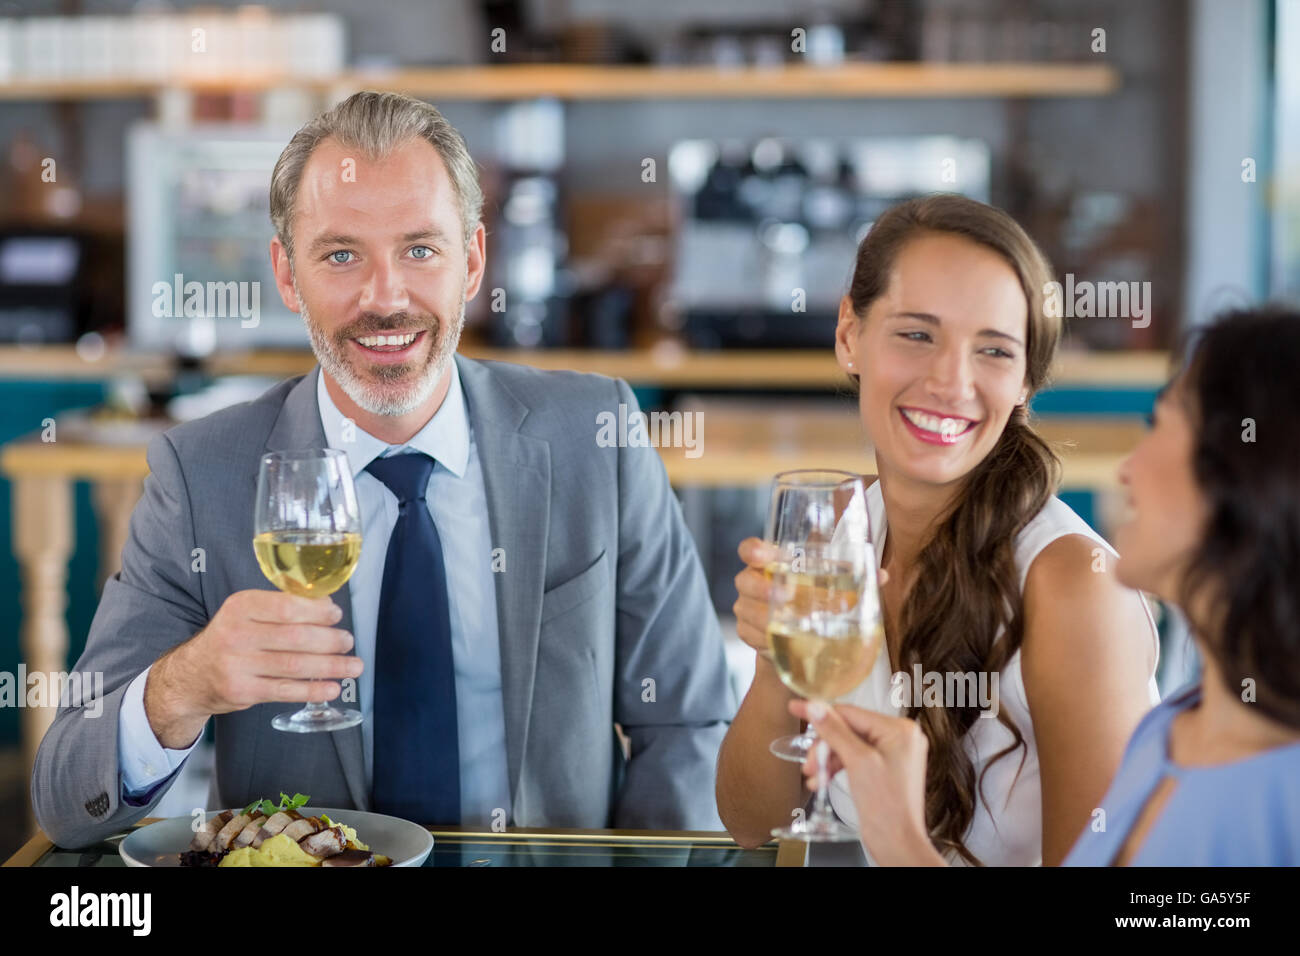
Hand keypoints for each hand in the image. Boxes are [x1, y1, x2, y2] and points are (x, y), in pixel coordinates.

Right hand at [144, 589, 361, 747]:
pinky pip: (285, 691)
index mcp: (240, 607)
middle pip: (295, 638)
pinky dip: (313, 690)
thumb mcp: (246, 613)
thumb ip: (281, 606)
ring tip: (353, 666)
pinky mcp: (242, 691)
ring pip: (294, 666)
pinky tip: (333, 687)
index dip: (317, 611)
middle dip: (330, 641)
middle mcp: (236, 634)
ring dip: (331, 667)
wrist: (190, 676)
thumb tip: (327, 604)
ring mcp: (237, 665)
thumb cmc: (231, 638)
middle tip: (348, 641)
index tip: (336, 614)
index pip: (286, 606)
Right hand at [733, 538, 889, 655]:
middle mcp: (752, 582)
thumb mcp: (827, 584)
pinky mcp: (747, 633)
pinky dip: (767, 637)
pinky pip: (750, 634)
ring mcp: (746, 609)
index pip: (749, 549)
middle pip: (744, 580)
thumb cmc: (810, 599)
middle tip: (787, 594)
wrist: (796, 639)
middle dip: (763, 587)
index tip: (763, 554)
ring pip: (747, 610)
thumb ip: (851, 577)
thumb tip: (881, 576)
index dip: (752, 550)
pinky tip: (783, 639)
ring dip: (769, 616)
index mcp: (768, 562)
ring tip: (794, 620)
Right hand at [789, 698, 944, 865]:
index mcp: (900, 730)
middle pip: (848, 729)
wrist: (896, 843)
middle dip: (824, 746)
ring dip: (827, 759)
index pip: (851, 712)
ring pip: (849, 745)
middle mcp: (900, 738)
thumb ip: (834, 731)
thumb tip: (816, 708)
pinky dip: (837, 767)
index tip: (798, 708)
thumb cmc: (888, 808)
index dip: (821, 713)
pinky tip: (821, 779)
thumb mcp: (857, 762)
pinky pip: (855, 758)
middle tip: (808, 761)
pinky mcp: (885, 769)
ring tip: (813, 775)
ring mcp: (893, 754)